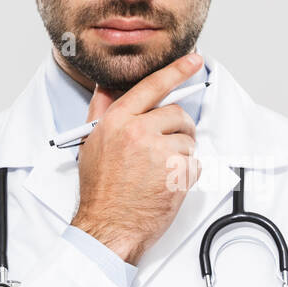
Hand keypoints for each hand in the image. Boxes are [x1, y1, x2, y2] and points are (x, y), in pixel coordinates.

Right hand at [70, 53, 203, 265]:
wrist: (109, 226)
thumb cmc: (100, 191)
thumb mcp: (92, 144)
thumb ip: (102, 112)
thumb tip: (107, 87)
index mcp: (118, 121)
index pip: (152, 86)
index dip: (176, 71)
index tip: (194, 60)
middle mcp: (139, 132)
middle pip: (177, 114)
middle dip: (178, 129)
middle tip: (167, 147)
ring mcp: (160, 152)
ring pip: (188, 140)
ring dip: (181, 154)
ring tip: (160, 172)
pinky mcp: (178, 173)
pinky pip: (195, 163)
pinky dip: (187, 174)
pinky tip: (167, 184)